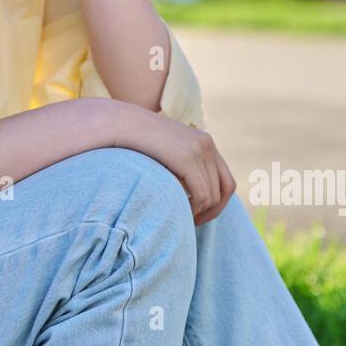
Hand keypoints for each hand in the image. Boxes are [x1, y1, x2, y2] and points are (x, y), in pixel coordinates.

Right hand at [102, 99, 235, 226]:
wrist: (119, 122)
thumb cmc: (135, 142)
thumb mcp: (164, 152)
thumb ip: (178, 166)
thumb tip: (185, 190)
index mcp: (204, 142)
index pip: (226, 181)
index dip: (217, 204)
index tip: (196, 215)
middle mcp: (206, 144)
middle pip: (225, 190)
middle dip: (211, 211)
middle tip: (191, 223)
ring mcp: (199, 149)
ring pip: (213, 196)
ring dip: (200, 213)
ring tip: (181, 219)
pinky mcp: (187, 158)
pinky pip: (202, 195)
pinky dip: (193, 210)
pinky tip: (178, 212)